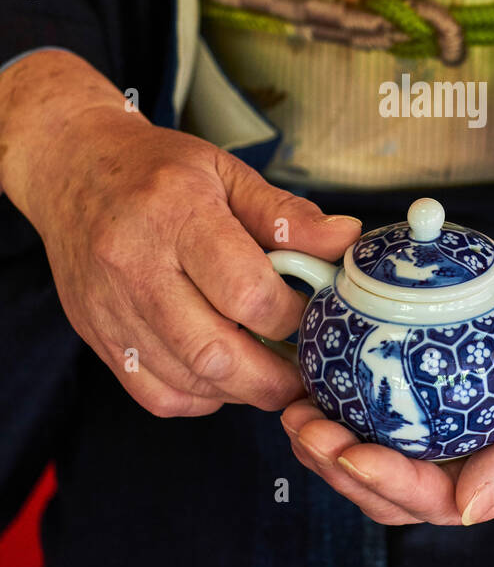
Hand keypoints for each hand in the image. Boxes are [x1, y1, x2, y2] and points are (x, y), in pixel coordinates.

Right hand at [0, 50, 360, 415]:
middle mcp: (135, 266)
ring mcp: (110, 308)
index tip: (315, 315)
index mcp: (176, 214)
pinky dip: (201, 397)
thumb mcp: (226, 172)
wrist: (73, 169)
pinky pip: (156, 394)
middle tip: (305, 371)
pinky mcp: (96, 337)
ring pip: (186, 382)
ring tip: (269, 370)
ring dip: (241, 389)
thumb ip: (286, 215)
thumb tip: (346, 241)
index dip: (293, 316)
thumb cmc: (158, 169)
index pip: (245, 291)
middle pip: (213, 352)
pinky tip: (222, 373)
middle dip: (273, 377)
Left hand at [280, 200, 493, 524]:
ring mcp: (441, 446)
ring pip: (372, 470)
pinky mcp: (423, 415)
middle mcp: (466, 474)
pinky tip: (309, 394)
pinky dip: (337, 419)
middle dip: (339, 468)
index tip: (347, 451)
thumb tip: (468, 510)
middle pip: (389, 495)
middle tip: (301, 426)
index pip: (433, 501)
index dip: (385, 483)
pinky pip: (373, 430)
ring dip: (326, 451)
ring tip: (293, 414)